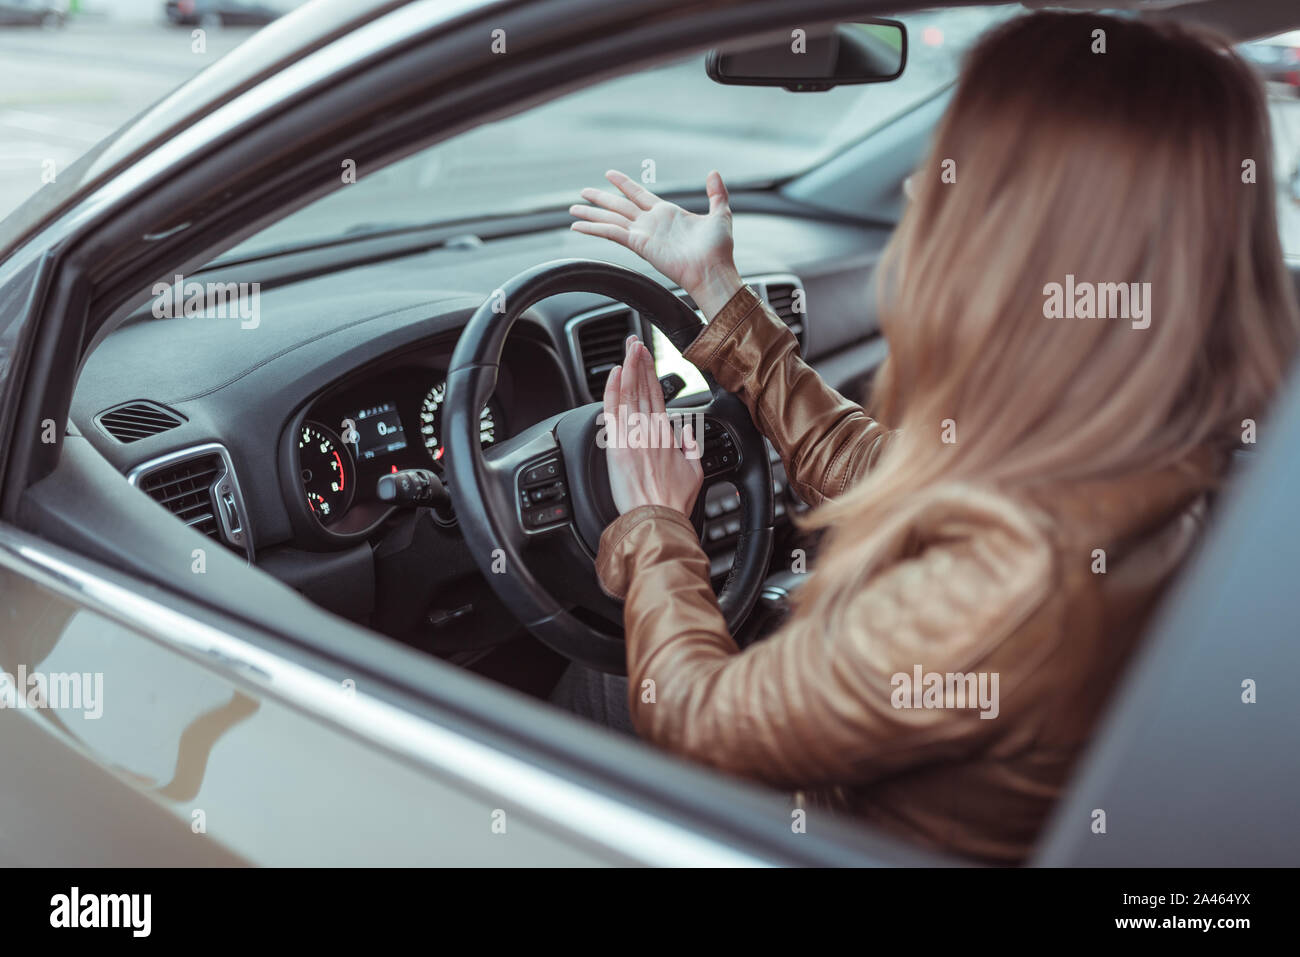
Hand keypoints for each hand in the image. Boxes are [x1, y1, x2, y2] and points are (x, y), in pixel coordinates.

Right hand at [570, 170, 742, 319]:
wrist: (715, 271)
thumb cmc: (720, 249)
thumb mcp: (721, 214)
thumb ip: (716, 193)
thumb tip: (713, 172)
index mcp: (668, 214)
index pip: (639, 194)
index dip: (624, 184)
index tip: (608, 174)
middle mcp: (652, 223)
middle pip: (619, 206)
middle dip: (600, 198)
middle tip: (582, 191)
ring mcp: (644, 234)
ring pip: (611, 219)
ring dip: (591, 214)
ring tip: (573, 209)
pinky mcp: (640, 245)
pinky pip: (612, 234)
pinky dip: (594, 229)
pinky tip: (578, 226)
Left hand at [602, 334, 702, 516]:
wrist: (657, 519)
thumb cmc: (674, 502)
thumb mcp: (695, 472)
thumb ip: (690, 448)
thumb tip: (685, 435)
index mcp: (667, 434)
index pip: (657, 394)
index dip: (651, 371)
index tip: (646, 356)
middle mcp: (649, 430)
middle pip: (642, 388)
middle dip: (638, 362)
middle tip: (635, 342)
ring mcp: (632, 436)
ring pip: (629, 393)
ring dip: (627, 367)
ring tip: (627, 349)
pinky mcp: (617, 447)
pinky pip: (613, 411)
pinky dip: (612, 390)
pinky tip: (613, 374)